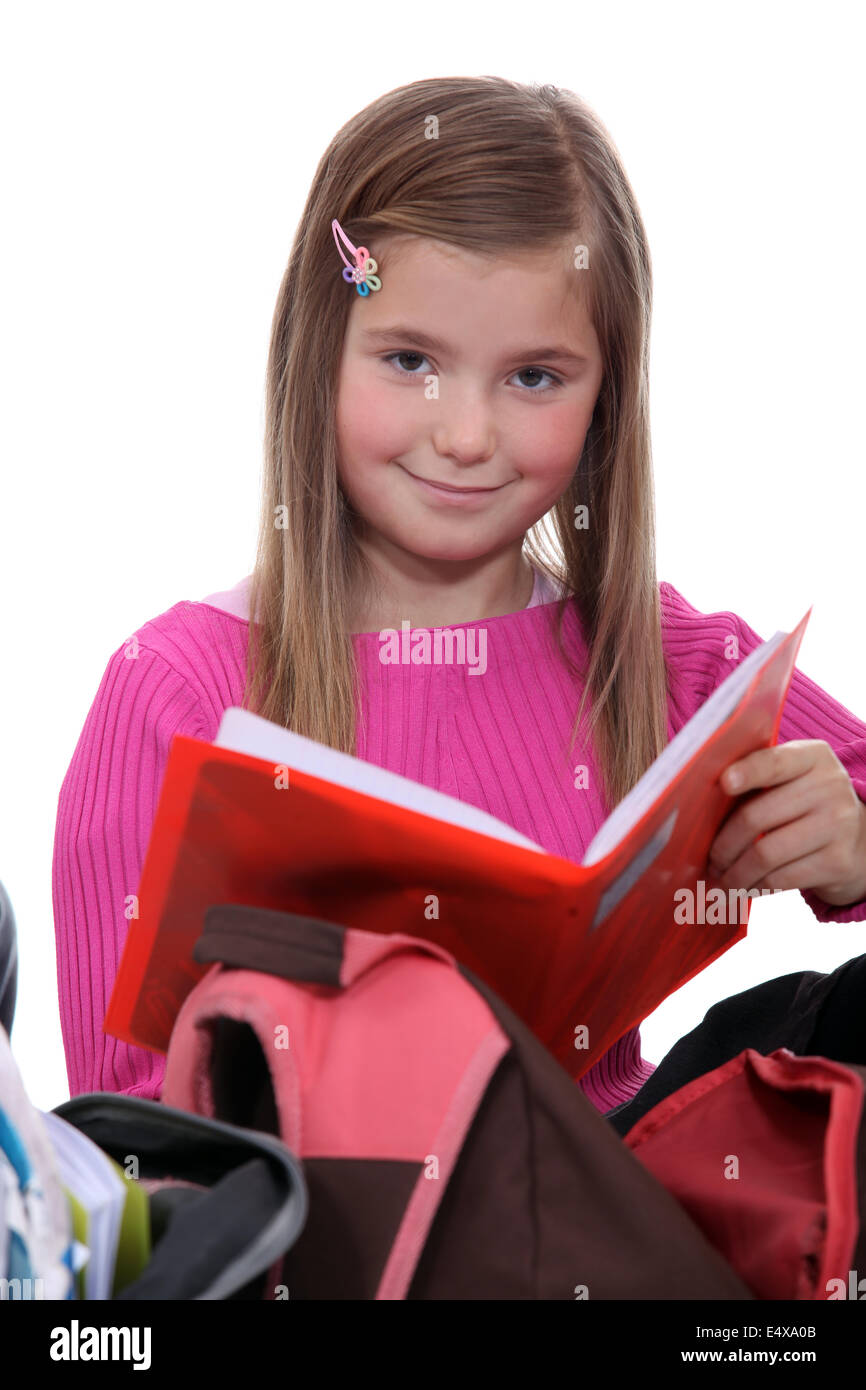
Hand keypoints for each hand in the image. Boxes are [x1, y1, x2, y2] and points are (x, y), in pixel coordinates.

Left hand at [707, 739, 865, 907]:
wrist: (861, 840)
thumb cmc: (807, 805)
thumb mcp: (794, 779)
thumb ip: (758, 778)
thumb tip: (701, 803)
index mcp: (813, 757)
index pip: (774, 761)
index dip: (747, 772)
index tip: (723, 783)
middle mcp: (830, 786)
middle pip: (757, 816)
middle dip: (723, 845)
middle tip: (710, 860)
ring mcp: (838, 825)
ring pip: (765, 853)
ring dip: (735, 873)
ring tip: (722, 879)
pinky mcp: (837, 862)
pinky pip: (781, 878)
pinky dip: (755, 887)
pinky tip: (744, 889)